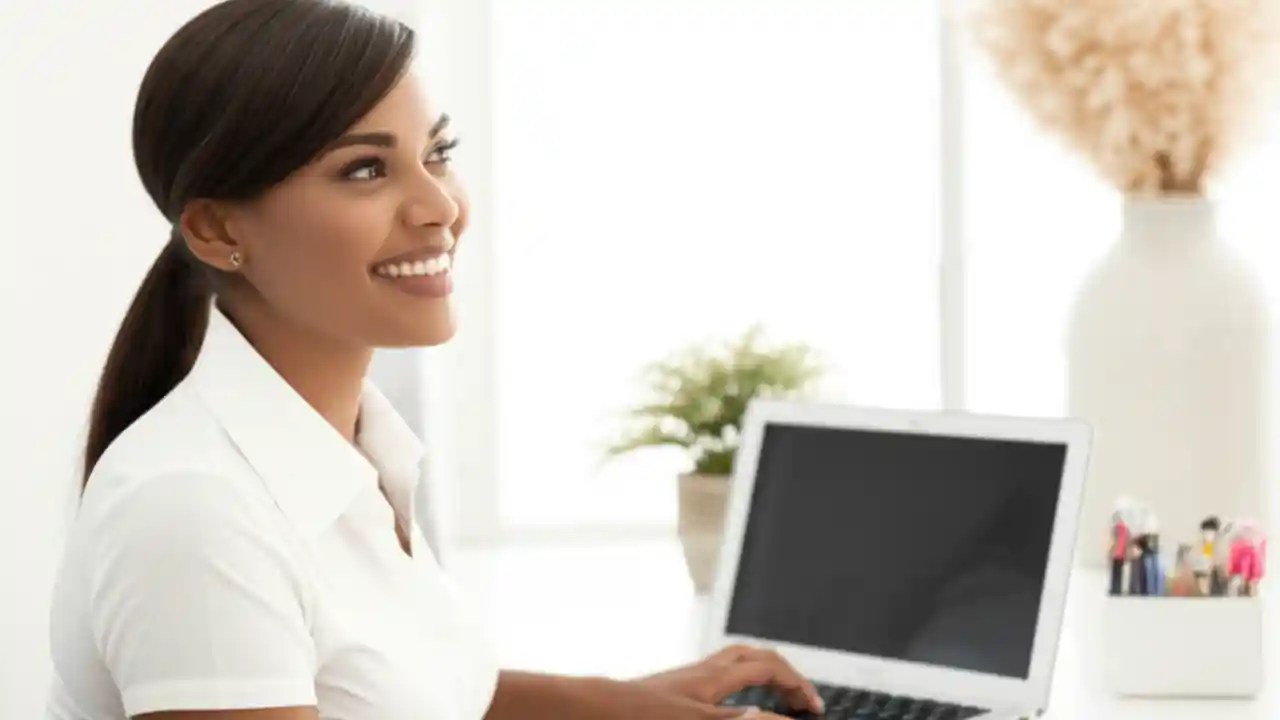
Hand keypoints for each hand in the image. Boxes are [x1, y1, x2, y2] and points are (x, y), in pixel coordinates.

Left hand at [637, 644, 823, 714]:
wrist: (602, 708)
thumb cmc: (644, 713)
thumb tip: (783, 719)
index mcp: (716, 676)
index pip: (769, 668)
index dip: (797, 685)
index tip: (813, 707)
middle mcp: (705, 671)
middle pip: (756, 658)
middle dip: (784, 675)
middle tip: (800, 701)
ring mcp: (691, 677)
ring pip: (737, 664)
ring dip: (763, 676)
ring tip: (777, 699)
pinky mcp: (678, 687)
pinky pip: (720, 675)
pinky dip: (740, 685)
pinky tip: (735, 703)